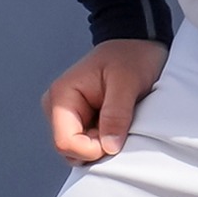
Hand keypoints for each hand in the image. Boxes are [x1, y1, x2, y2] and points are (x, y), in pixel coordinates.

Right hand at [41, 38, 169, 162]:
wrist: (138, 45)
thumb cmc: (131, 56)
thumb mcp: (127, 81)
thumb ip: (116, 114)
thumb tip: (109, 147)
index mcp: (62, 95)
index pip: (64, 142)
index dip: (91, 150)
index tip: (116, 140)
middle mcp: (59, 109)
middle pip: (70, 151)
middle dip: (97, 149)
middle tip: (121, 128)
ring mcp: (69, 117)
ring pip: (80, 152)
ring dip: (103, 146)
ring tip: (122, 123)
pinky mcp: (82, 123)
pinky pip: (90, 146)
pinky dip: (106, 142)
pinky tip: (119, 126)